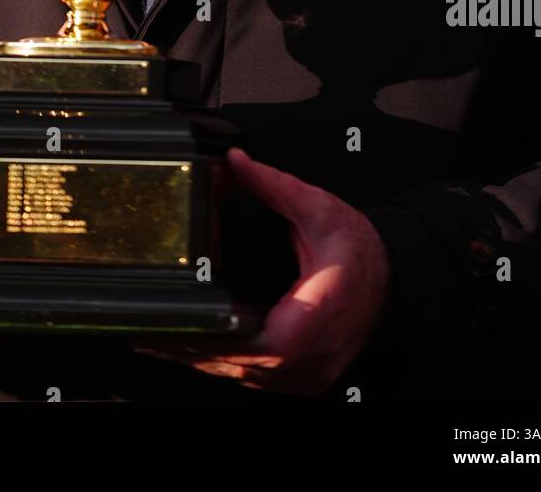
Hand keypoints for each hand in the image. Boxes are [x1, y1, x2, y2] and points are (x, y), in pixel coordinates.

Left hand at [133, 147, 391, 394]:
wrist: (396, 281)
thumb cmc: (364, 255)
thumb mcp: (321, 211)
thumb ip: (275, 186)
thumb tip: (238, 163)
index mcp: (307, 323)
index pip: (243, 342)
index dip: (202, 336)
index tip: (168, 324)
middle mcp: (302, 361)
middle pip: (230, 363)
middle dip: (186, 345)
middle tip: (145, 327)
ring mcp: (300, 375)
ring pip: (236, 374)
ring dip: (198, 355)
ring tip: (156, 335)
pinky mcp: (297, 376)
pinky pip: (249, 374)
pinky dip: (220, 359)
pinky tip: (194, 344)